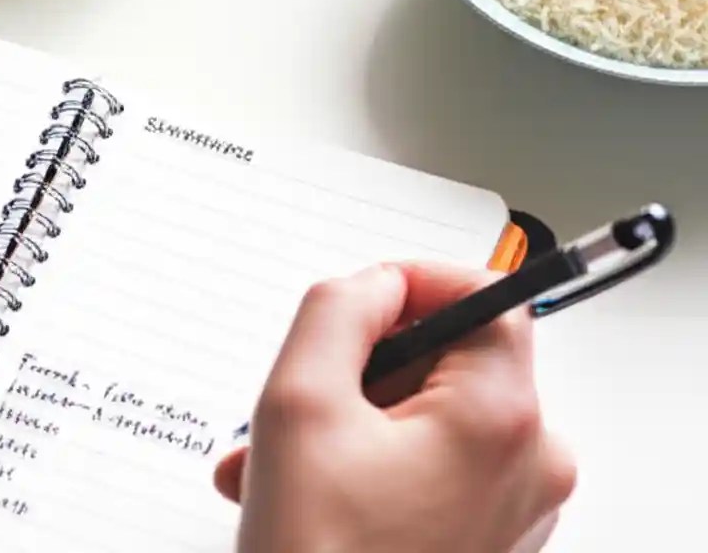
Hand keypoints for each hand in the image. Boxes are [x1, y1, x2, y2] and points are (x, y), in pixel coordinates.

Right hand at [214, 263, 575, 552]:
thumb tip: (373, 284)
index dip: (419, 282)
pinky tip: (311, 488)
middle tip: (299, 403)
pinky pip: (433, 466)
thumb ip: (337, 310)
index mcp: (500, 421)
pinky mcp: (488, 536)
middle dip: (358, 372)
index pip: (491, 299)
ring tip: (281, 461)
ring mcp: (511, 507)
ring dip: (349, 422)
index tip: (366, 295)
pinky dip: (370, 463)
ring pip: (429, 416)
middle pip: (449, 361)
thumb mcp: (299, 403)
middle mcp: (527, 464)